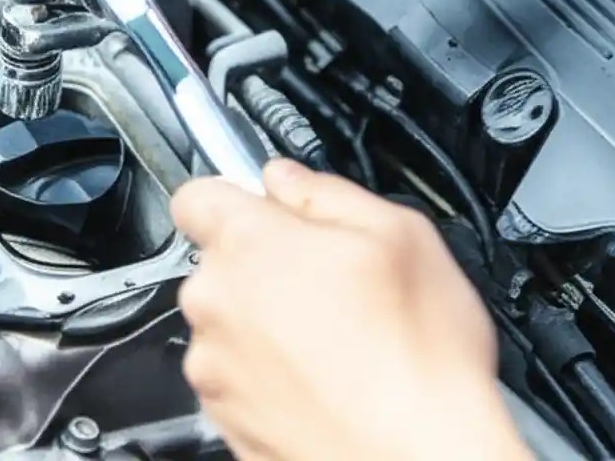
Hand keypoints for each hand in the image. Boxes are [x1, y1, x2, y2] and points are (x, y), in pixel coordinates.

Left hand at [173, 160, 527, 460]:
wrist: (413, 458)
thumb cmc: (417, 358)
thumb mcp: (401, 236)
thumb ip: (327, 193)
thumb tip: (289, 180)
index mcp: (249, 242)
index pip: (196, 196)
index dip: (232, 198)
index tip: (262, 211)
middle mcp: (215, 300)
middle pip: (219, 263)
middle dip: (265, 266)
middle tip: (330, 283)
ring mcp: (212, 363)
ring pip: (227, 322)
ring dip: (265, 323)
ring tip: (335, 341)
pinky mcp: (220, 414)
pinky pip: (235, 375)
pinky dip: (267, 375)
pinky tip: (322, 381)